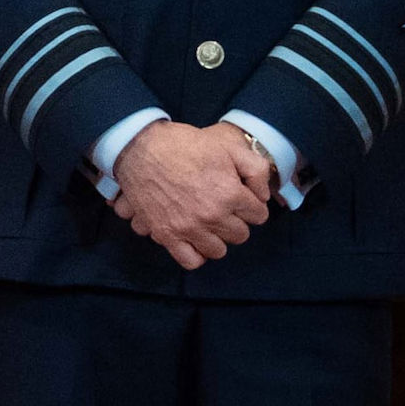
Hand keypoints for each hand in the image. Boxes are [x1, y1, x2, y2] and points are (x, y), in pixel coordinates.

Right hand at [113, 120, 275, 269]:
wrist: (141, 148)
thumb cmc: (184, 145)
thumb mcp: (228, 147)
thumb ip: (256, 170)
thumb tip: (263, 196)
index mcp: (230, 193)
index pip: (259, 215)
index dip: (252, 206)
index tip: (243, 199)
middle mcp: (212, 216)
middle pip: (240, 235)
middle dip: (237, 222)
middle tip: (225, 209)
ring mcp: (188, 228)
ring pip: (219, 251)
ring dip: (218, 238)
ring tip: (210, 224)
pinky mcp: (167, 235)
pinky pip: (191, 260)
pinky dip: (197, 254)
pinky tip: (195, 240)